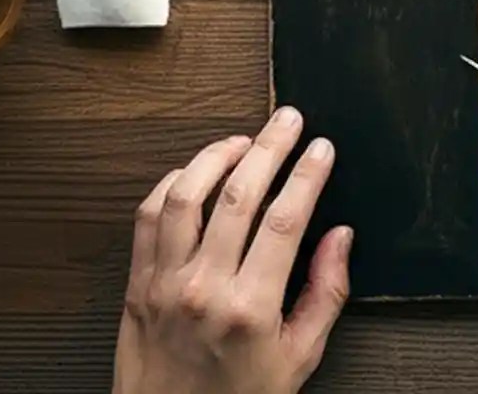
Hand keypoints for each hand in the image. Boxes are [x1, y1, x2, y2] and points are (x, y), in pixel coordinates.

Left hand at [113, 107, 351, 393]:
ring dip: (217, 155)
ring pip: (186, 195)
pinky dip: (172, 184)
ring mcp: (164, 282)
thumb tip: (340, 237)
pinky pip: (148, 216)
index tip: (322, 149)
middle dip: (269, 147)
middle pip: (238, 195)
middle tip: (288, 119)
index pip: (285, 220)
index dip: (307, 175)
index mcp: (250, 308)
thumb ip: (325, 294)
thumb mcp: (299, 357)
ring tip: (244, 140)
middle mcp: (204, 287)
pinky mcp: (137, 283)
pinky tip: (196, 173)